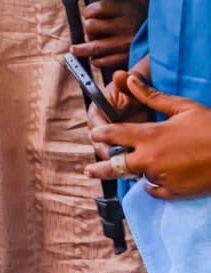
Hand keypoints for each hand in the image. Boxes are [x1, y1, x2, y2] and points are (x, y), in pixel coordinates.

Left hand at [73, 0, 143, 71]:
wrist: (167, 36)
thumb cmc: (142, 21)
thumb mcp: (131, 7)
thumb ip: (111, 9)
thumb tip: (86, 16)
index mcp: (128, 10)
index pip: (98, 8)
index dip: (88, 11)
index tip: (87, 14)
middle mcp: (128, 26)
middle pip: (91, 26)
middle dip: (87, 28)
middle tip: (90, 30)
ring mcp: (127, 43)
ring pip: (93, 46)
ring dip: (83, 47)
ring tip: (78, 48)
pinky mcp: (127, 57)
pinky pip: (101, 61)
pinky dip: (94, 59)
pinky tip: (96, 56)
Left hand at [85, 75, 210, 198]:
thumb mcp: (184, 107)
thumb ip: (152, 97)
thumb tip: (128, 80)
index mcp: (150, 136)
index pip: (114, 135)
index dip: (101, 134)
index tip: (94, 134)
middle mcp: (150, 159)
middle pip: (114, 165)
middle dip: (99, 167)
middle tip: (89, 170)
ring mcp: (161, 177)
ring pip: (136, 177)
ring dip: (133, 173)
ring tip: (124, 172)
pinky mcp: (174, 192)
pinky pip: (154, 190)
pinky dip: (153, 184)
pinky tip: (154, 179)